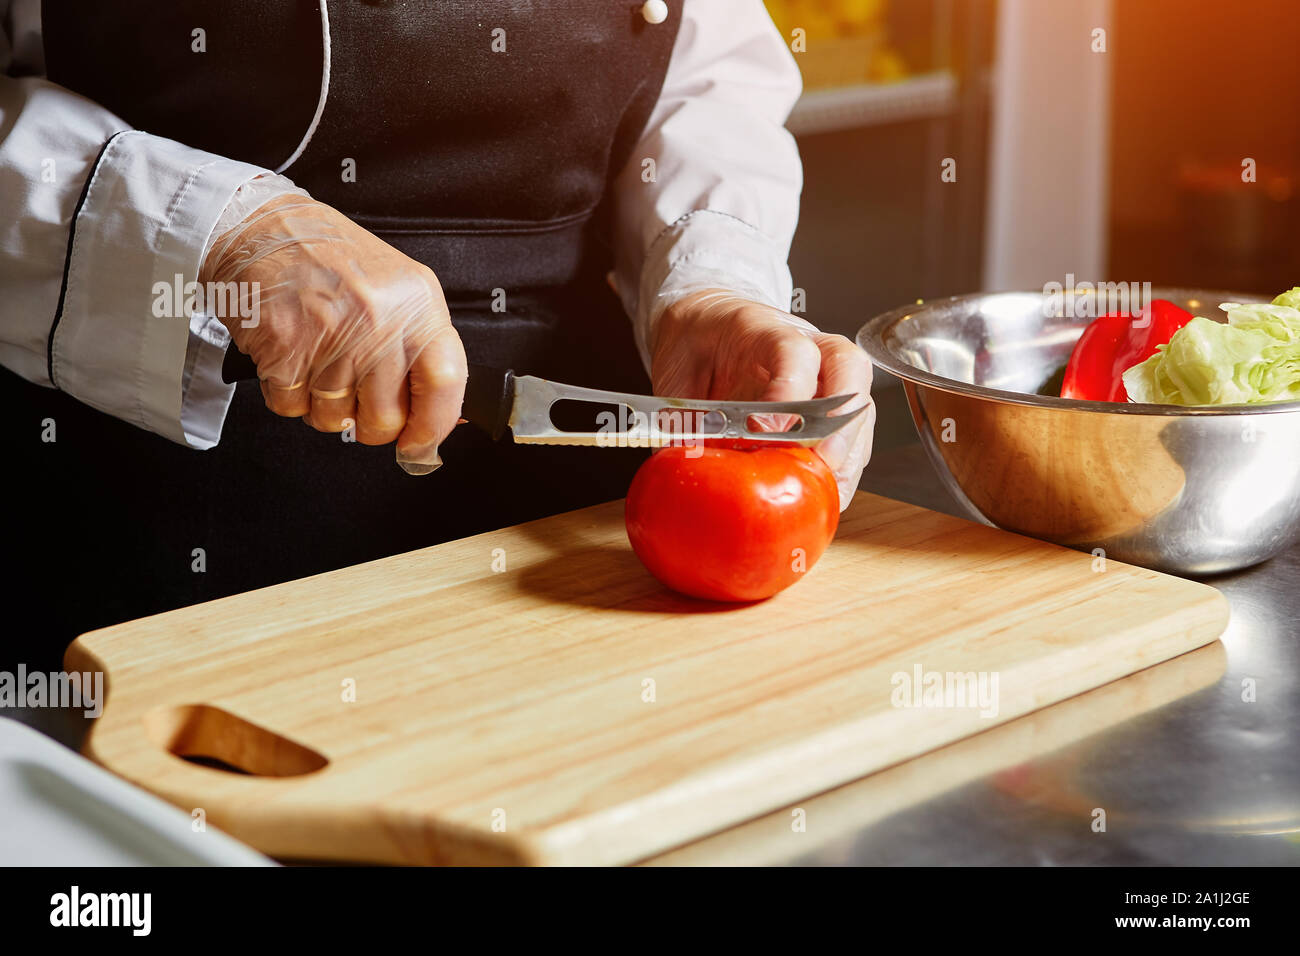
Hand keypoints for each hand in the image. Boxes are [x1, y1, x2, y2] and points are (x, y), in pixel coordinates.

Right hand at [200, 195, 466, 472]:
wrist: (259, 227)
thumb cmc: (327, 257)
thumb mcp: (397, 289)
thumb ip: (420, 348)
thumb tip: (438, 413)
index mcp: (415, 304)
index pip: (444, 383)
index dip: (433, 425)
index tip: (420, 442)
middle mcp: (377, 320)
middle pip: (385, 417)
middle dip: (369, 425)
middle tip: (357, 399)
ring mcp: (330, 337)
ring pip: (335, 420)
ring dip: (325, 406)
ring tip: (319, 363)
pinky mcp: (285, 350)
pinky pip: (292, 407)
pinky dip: (289, 395)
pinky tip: (293, 359)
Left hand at [649, 289, 874, 509]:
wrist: (708, 325)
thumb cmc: (696, 345)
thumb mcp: (676, 369)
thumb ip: (682, 414)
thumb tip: (681, 467)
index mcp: (764, 329)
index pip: (794, 351)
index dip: (791, 390)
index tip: (771, 431)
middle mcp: (808, 345)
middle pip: (849, 370)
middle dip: (840, 422)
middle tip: (824, 463)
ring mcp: (825, 373)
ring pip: (860, 404)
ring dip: (850, 453)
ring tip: (831, 493)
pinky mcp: (829, 405)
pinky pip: (853, 431)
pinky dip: (846, 466)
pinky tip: (828, 493)